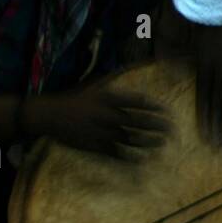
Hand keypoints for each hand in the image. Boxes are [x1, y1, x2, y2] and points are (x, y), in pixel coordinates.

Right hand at [26, 84, 171, 158]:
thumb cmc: (74, 98)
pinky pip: (116, 152)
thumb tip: (131, 64)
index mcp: (108, 98)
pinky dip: (129, 156)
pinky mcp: (94, 145)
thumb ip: (113, 78)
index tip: (167, 111)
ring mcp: (101, 131)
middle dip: (156, 125)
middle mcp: (107, 114)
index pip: (137, 101)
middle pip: (137, 121)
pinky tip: (142, 159)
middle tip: (172, 129)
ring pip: (130, 138)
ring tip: (161, 143)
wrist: (49, 115)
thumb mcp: (94, 84)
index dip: (154, 107)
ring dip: (147, 141)